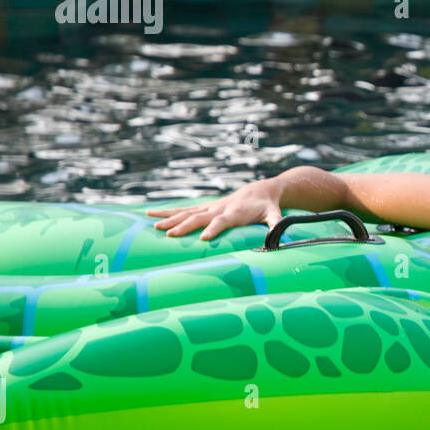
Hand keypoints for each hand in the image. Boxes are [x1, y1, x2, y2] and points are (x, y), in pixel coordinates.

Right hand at [146, 178, 283, 240]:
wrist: (263, 189)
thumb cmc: (268, 206)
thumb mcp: (275, 214)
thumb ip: (276, 224)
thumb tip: (279, 234)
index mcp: (236, 212)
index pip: (222, 221)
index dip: (213, 229)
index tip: (202, 239)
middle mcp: (220, 208)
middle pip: (199, 217)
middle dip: (184, 226)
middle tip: (168, 235)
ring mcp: (210, 207)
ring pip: (187, 212)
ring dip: (170, 218)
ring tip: (152, 225)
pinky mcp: (205, 207)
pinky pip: (183, 210)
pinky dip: (167, 212)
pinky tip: (150, 215)